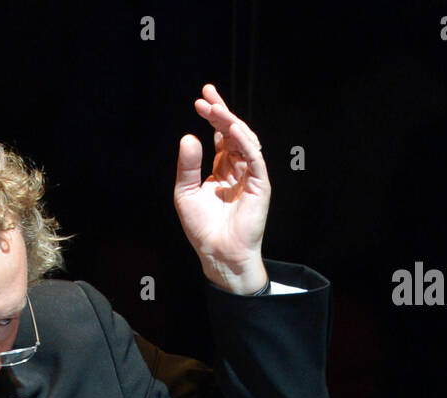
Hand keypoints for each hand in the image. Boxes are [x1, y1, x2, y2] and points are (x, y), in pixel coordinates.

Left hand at [173, 83, 269, 292]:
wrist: (217, 252)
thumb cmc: (202, 227)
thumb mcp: (185, 193)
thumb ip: (187, 166)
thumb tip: (189, 136)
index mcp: (221, 169)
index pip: (220, 136)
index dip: (213, 117)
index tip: (201, 99)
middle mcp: (238, 168)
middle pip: (232, 133)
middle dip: (221, 112)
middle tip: (206, 96)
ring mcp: (251, 175)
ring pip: (245, 140)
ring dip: (231, 123)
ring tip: (215, 110)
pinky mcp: (260, 185)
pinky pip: (255, 158)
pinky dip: (246, 142)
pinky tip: (233, 129)